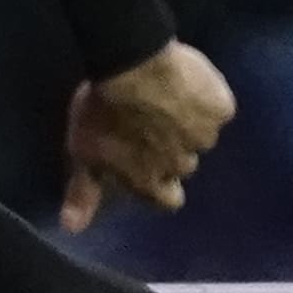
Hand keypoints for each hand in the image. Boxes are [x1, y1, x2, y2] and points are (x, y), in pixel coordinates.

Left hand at [63, 38, 236, 226]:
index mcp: (150, 181)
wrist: (131, 64)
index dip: (160, 184)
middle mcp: (183, 165)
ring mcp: (206, 136)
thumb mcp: (83, 153)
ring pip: (202, 135)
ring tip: (170, 98)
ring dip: (190, 122)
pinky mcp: (221, 108)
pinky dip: (207, 99)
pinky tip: (189, 83)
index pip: (168, 199)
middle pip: (184, 164)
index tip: (149, 165)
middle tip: (154, 121)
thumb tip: (71, 229)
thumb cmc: (102, 111)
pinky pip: (218, 108)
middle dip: (173, 148)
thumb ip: (82, 192)